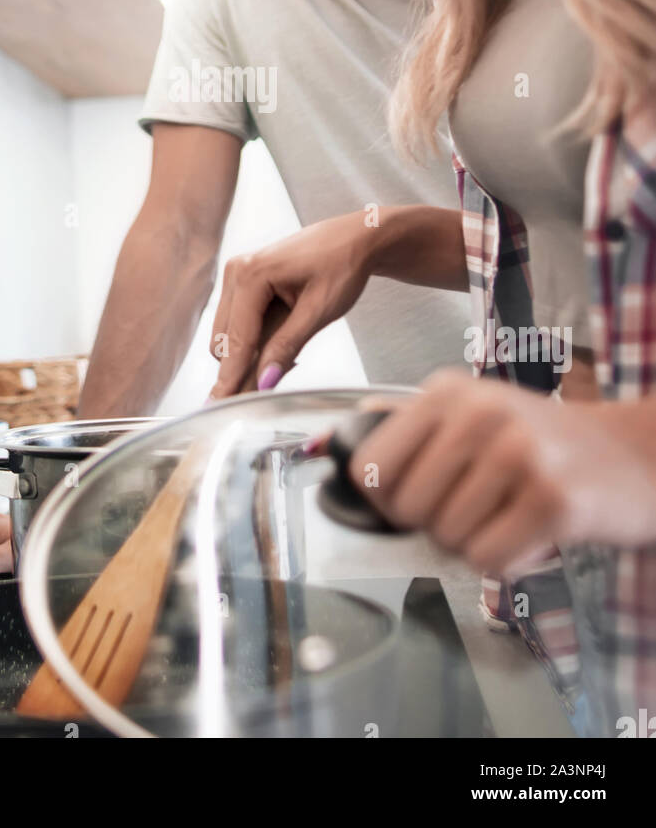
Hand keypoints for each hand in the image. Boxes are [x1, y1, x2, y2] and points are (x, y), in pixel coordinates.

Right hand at [209, 211, 373, 398]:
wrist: (355, 239)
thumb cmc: (343, 265)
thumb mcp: (319, 311)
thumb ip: (287, 346)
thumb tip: (265, 381)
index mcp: (251, 274)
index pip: (236, 339)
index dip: (230, 376)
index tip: (220, 406)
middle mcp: (236, 271)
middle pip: (224, 340)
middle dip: (242, 367)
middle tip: (273, 384)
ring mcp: (237, 275)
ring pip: (227, 334)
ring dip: (249, 354)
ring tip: (288, 357)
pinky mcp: (244, 281)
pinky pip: (238, 322)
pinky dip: (254, 340)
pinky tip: (280, 342)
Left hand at [347, 370, 655, 573]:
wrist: (635, 454)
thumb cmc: (545, 442)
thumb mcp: (473, 413)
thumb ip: (407, 431)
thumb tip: (330, 446)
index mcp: (446, 391)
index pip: (369, 464)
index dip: (384, 499)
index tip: (414, 501)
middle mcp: (478, 414)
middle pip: (406, 509)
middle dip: (435, 525)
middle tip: (478, 507)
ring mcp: (518, 454)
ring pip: (446, 538)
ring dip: (475, 543)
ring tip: (510, 514)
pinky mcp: (553, 501)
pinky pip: (489, 560)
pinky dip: (506, 562)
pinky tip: (531, 533)